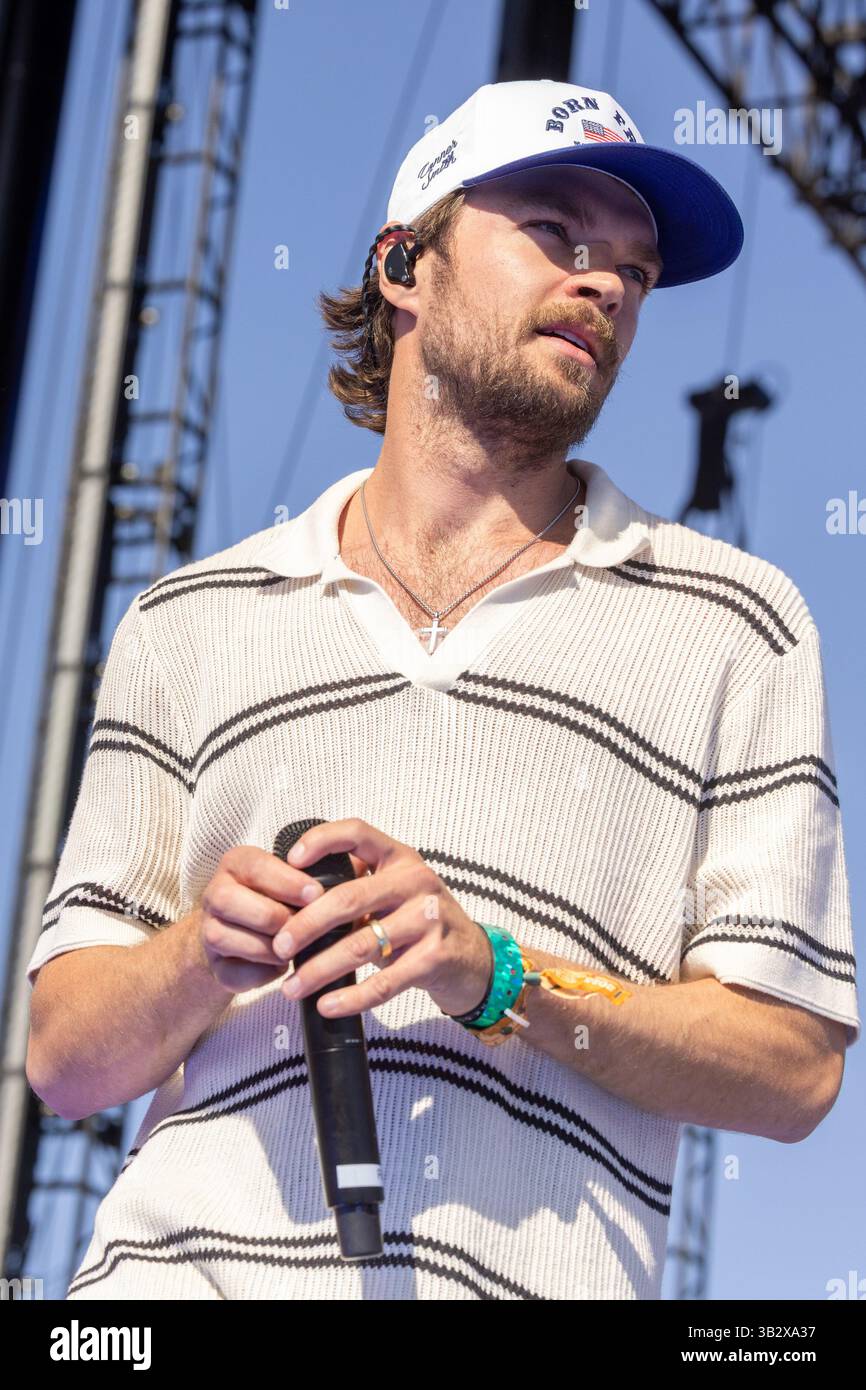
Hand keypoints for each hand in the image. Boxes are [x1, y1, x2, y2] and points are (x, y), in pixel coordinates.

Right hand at [197, 845, 332, 993]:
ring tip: (294, 950)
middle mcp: (216, 891)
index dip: (287, 882)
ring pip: (226, 937)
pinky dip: (261, 974)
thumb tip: (359, 868)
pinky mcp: (214, 965)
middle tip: (306, 926)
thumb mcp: (295, 879)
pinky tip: (280, 968)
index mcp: (239, 863)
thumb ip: (322, 871)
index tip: (316, 894)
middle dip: (275, 917)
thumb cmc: (279, 901)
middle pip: (234, 901)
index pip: (257, 866)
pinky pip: (233, 972)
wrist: (245, 937)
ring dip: (267, 947)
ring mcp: (208, 929)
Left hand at [272, 818, 494, 1018]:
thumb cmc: (420, 922)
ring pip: (360, 945)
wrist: (472, 959)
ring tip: (292, 987)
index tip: (289, 862)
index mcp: (400, 858)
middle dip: (305, 924)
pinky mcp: (435, 957)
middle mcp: (416, 881)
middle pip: (348, 897)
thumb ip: (356, 887)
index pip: (357, 832)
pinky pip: (384, 982)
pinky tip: (327, 1005)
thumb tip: (292, 898)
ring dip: (319, 969)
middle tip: (278, 946)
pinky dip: (350, 997)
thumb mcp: (394, 892)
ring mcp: (429, 919)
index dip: (321, 841)